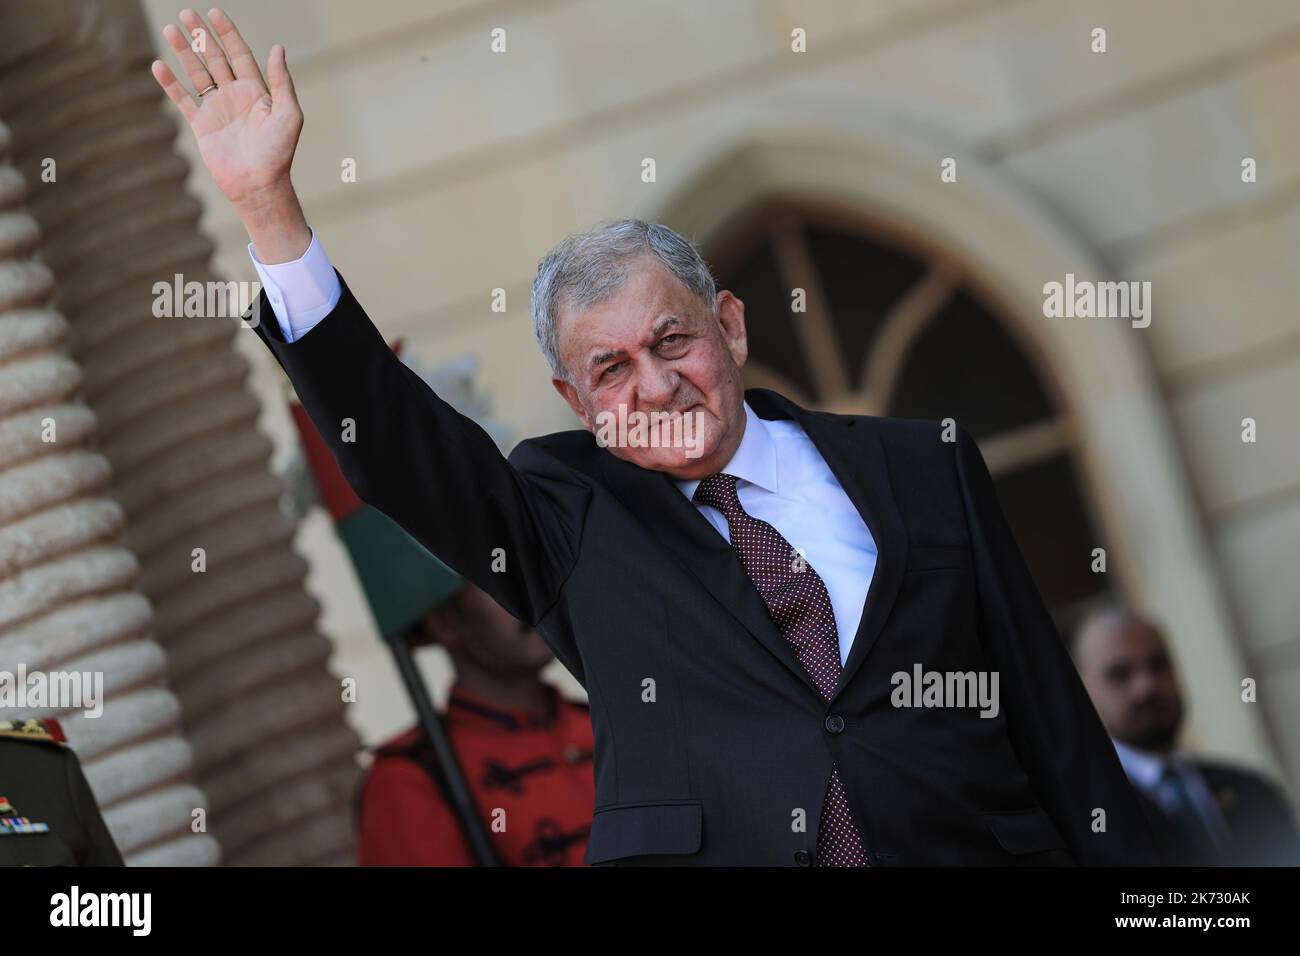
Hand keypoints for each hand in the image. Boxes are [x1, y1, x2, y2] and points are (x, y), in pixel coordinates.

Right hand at [151, 8, 309, 260]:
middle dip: (201, 35)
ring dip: (184, 51)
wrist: (259, 184)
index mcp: (256, 91)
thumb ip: (282, 81)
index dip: (227, 33)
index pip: (239, 54)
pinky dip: (170, 83)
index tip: (214, 12)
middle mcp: (235, 96)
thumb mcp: (288, 114)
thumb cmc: (278, 152)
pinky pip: (182, 99)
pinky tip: (158, 65)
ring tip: (170, 28)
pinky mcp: (201, 125)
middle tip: (186, 13)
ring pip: (197, 73)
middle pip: (215, 58)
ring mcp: (217, 109)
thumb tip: (278, 48)